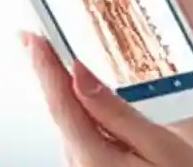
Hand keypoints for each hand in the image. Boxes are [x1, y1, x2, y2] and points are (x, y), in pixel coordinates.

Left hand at [24, 32, 192, 165]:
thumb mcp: (160, 145)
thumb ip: (117, 112)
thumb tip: (81, 76)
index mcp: (94, 160)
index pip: (62, 105)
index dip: (46, 68)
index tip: (33, 38)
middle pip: (60, 113)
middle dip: (48, 75)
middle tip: (34, 40)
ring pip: (69, 124)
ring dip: (62, 92)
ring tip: (53, 59)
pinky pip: (81, 137)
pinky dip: (77, 111)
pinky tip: (81, 96)